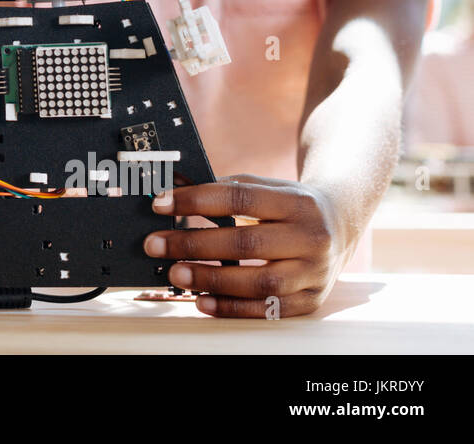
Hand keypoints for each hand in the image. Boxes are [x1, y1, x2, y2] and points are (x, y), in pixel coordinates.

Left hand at [143, 173, 348, 317]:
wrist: (340, 225)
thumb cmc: (289, 205)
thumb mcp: (265, 187)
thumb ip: (222, 187)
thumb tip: (171, 187)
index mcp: (297, 201)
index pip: (240, 197)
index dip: (197, 201)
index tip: (160, 204)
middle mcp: (311, 237)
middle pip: (247, 243)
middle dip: (194, 244)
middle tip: (156, 245)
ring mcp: (315, 272)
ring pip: (260, 281)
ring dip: (211, 279)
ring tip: (176, 273)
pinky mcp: (311, 300)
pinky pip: (269, 309)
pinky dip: (233, 308)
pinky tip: (202, 301)